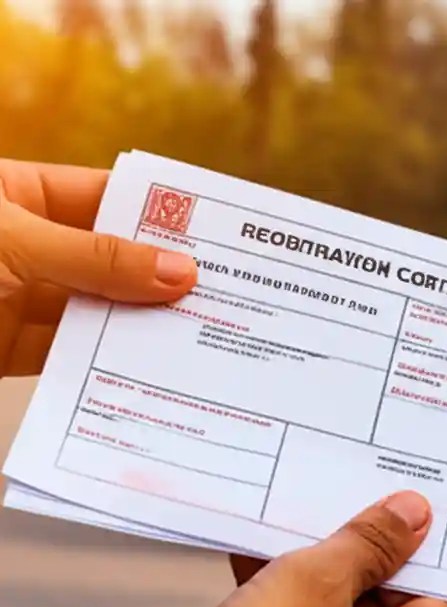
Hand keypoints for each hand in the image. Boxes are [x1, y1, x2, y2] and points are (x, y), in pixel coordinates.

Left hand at [0, 160, 196, 376]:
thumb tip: (178, 270)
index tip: (214, 233)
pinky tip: (146, 365)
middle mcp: (23, 245)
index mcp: (14, 197)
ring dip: (137, 322)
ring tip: (197, 331)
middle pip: (106, 258)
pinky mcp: (5, 348)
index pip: (101, 197)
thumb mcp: (15, 243)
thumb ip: (96, 259)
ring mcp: (14, 298)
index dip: (155, 213)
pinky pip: (65, 353)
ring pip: (92, 309)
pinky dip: (101, 362)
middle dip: (157, 274)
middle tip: (221, 288)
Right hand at [150, 492, 446, 606]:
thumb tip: (411, 512)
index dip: (410, 541)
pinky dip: (283, 604)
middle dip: (355, 551)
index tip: (395, 495)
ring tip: (290, 516)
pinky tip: (256, 557)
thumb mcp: (309, 588)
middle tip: (341, 492)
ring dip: (311, 571)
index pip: (431, 595)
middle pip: (385, 604)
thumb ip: (365, 543)